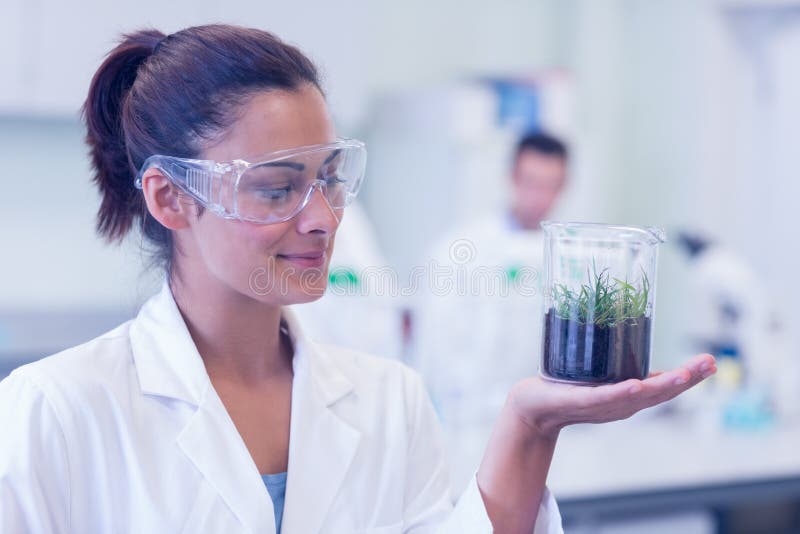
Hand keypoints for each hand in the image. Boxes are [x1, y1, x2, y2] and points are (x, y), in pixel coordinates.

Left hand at [507, 353, 716, 439]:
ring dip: (661, 386)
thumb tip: (635, 330)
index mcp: (629, 397)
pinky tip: (636, 386)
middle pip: (659, 393)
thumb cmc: (567, 388)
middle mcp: (621, 404)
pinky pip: (603, 398)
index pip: (665, 387)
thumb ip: (618, 362)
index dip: (690, 377)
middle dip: (686, 380)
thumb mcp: (601, 375)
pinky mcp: (579, 401)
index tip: (711, 362)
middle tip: (708, 364)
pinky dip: (622, 393)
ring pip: (637, 396)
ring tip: (683, 375)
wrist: (533, 409)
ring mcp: (602, 405)